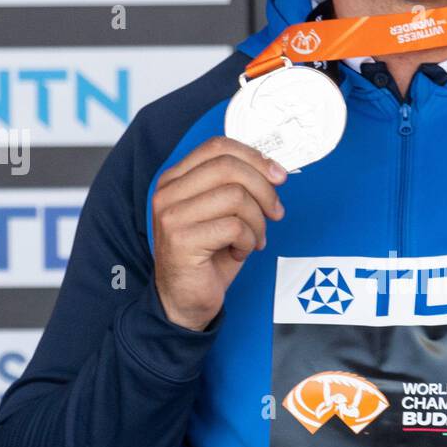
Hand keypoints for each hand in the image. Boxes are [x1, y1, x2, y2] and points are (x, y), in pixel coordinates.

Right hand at [152, 135, 286, 330]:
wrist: (185, 300)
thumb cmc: (208, 255)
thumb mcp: (223, 213)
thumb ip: (237, 186)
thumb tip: (273, 170)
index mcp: (176, 178)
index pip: (218, 147)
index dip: (255, 157)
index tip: (278, 175)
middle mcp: (168, 192)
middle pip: (229, 167)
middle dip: (263, 189)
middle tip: (275, 212)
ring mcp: (171, 215)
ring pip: (235, 196)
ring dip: (257, 221)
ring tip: (254, 239)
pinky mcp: (180, 240)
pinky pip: (233, 227)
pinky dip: (247, 240)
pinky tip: (239, 252)